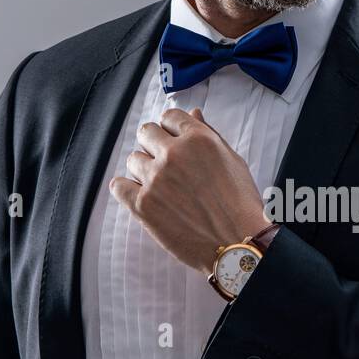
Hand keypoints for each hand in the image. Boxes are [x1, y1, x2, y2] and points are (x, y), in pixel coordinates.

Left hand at [110, 108, 270, 275]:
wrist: (237, 244)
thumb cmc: (240, 205)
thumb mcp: (232, 161)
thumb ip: (209, 134)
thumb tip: (193, 114)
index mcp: (198, 139)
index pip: (169, 117)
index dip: (172, 130)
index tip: (174, 142)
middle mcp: (174, 155)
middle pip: (146, 133)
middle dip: (155, 144)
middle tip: (166, 164)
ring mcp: (155, 180)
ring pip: (133, 159)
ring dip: (144, 169)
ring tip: (161, 186)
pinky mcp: (143, 205)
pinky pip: (118, 186)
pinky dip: (126, 189)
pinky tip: (140, 195)